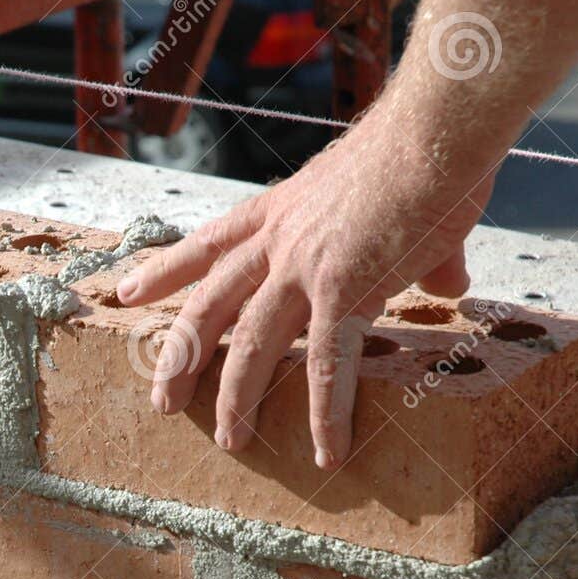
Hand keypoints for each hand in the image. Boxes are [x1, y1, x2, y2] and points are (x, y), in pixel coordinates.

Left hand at [114, 112, 493, 469]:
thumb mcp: (399, 199)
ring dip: (236, 398)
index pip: (208, 244)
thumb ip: (415, 253)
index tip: (128, 292)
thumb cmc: (428, 150)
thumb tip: (449, 280)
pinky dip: (327, 412)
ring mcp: (304, 267)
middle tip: (160, 399)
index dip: (165, 270)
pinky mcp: (344, 290)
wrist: (437, 128)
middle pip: (211, 305)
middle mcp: (279, 239)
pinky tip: (328, 449)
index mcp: (281, 209)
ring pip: (252, 345)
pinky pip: (327, 365)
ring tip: (228, 441)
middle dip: (181, 356)